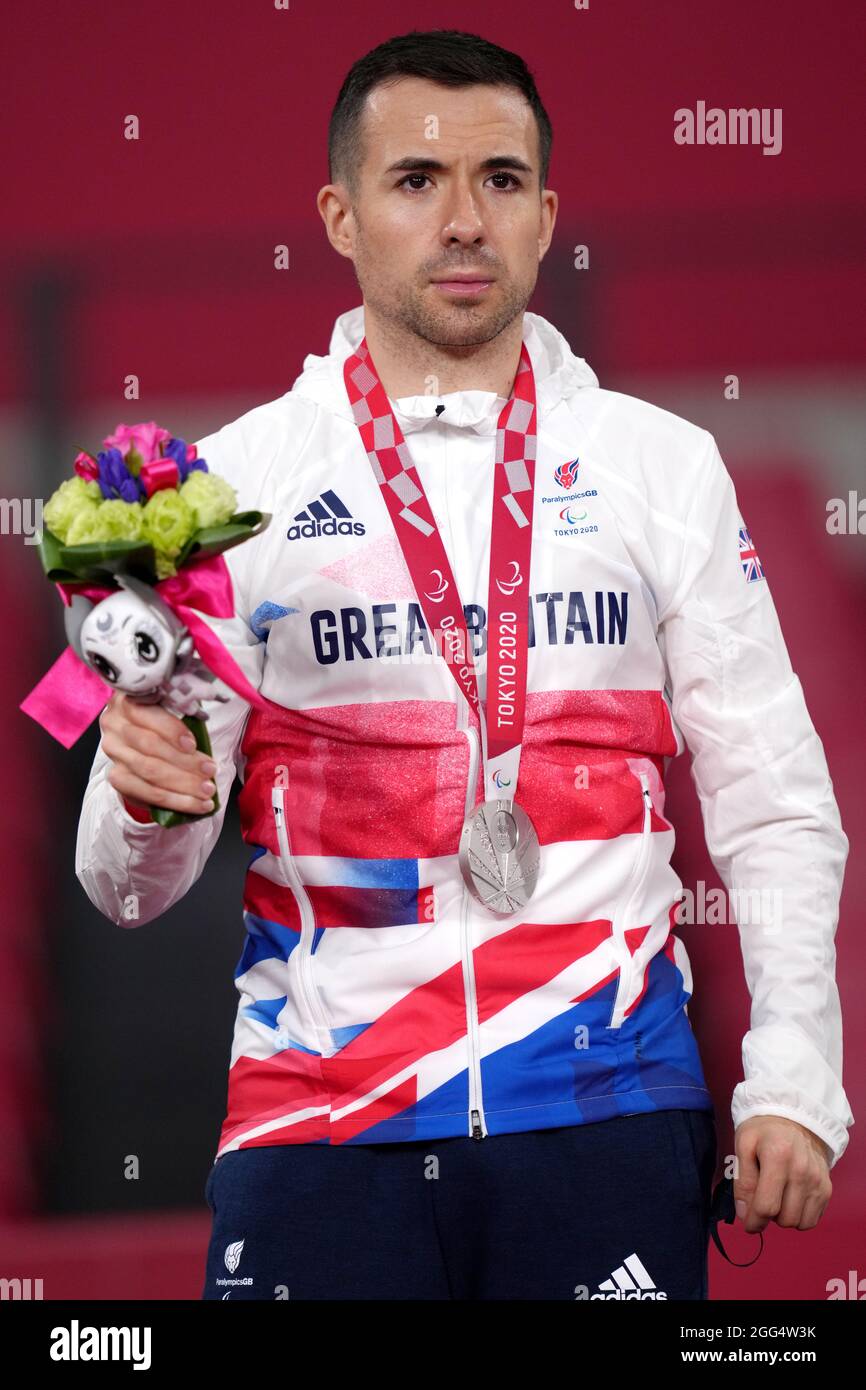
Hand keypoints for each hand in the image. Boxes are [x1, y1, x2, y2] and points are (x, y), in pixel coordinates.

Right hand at [99, 692, 218, 818]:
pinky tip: (197, 804)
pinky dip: (176, 800)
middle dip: (184, 760)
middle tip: (210, 770)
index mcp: (127, 700)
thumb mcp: (171, 710)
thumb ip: (183, 716)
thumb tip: (207, 738)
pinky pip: (146, 793)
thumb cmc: (164, 722)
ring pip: (149, 770)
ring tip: (207, 790)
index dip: (170, 729)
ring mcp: (113, 752)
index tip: (193, 744)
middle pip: (149, 746)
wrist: (141, 744)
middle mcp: (114, 724)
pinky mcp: (116, 777)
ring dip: (183, 783)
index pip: (145, 713)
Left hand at [733, 1115, 832, 1232]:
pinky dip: (799, 1215)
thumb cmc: (764, 1131)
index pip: (767, 1206)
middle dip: (769, 1216)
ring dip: (785, 1216)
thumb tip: (744, 1214)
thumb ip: (742, 1181)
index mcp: (778, 1157)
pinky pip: (812, 1219)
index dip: (753, 1221)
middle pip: (785, 1219)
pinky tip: (790, 1197)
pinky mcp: (827, 1188)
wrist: (795, 1117)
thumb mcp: (743, 1146)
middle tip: (762, 1197)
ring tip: (777, 1195)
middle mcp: (802, 1171)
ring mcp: (818, 1180)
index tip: (748, 1222)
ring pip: (800, 1223)